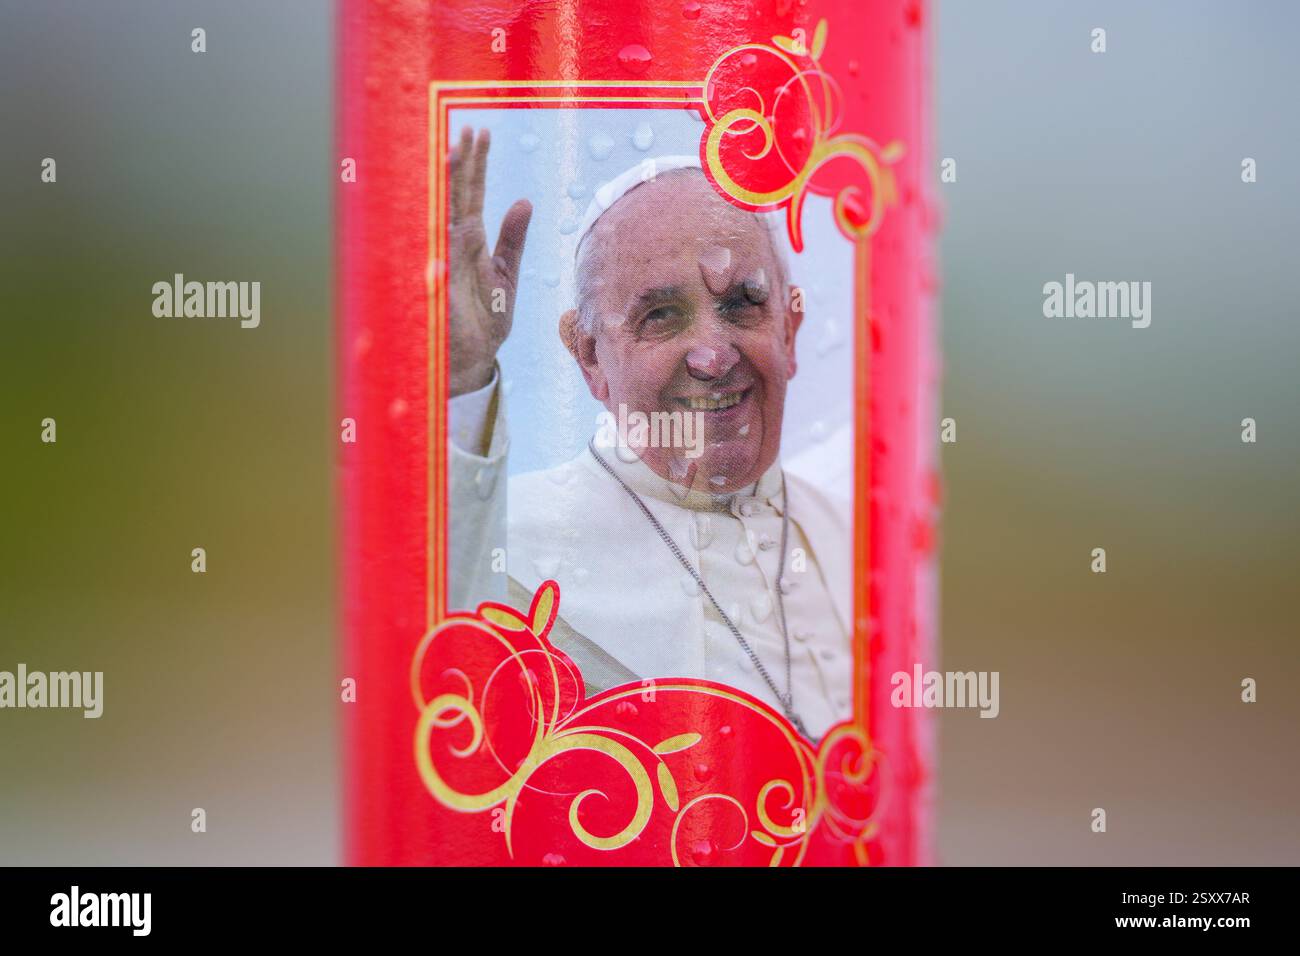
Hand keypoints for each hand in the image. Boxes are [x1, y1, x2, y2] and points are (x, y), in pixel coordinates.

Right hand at [444, 126, 532, 395]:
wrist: (474, 356)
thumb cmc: (486, 317)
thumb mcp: (507, 274)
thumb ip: (513, 238)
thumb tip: (524, 201)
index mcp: (471, 239)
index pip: (472, 192)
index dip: (476, 163)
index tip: (481, 131)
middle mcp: (454, 244)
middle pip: (455, 195)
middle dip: (461, 163)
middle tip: (468, 130)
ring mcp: (444, 261)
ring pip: (443, 213)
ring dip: (447, 186)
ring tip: (454, 153)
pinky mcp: (440, 284)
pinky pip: (436, 253)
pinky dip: (438, 230)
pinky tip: (446, 206)